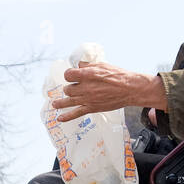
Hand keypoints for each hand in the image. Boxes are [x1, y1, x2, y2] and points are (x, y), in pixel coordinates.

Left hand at [51, 63, 167, 121]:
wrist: (130, 89)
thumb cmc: (118, 75)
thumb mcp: (102, 65)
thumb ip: (88, 66)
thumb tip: (79, 65)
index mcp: (87, 75)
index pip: (68, 75)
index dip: (69, 74)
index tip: (72, 75)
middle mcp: (85, 87)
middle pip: (68, 88)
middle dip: (70, 87)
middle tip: (76, 87)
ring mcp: (87, 99)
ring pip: (68, 100)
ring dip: (60, 102)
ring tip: (54, 103)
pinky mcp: (92, 108)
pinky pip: (76, 113)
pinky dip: (67, 117)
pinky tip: (59, 118)